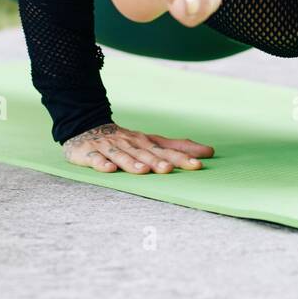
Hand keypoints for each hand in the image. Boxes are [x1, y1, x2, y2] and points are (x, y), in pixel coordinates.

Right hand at [62, 122, 214, 172]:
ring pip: (122, 156)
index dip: (181, 158)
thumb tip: (209, 152)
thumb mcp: (154, 142)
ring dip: (132, 163)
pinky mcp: (90, 154)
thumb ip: (179, 148)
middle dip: (158, 162)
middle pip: (146, 154)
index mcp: (146, 143)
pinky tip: (109, 169)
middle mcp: (130, 145)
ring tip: (143, 170)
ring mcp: (110, 149)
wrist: (88, 128)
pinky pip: (95, 159)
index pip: (167, 151)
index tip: (197, 164)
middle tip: (170, 169)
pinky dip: (102, 164)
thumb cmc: (128, 140)